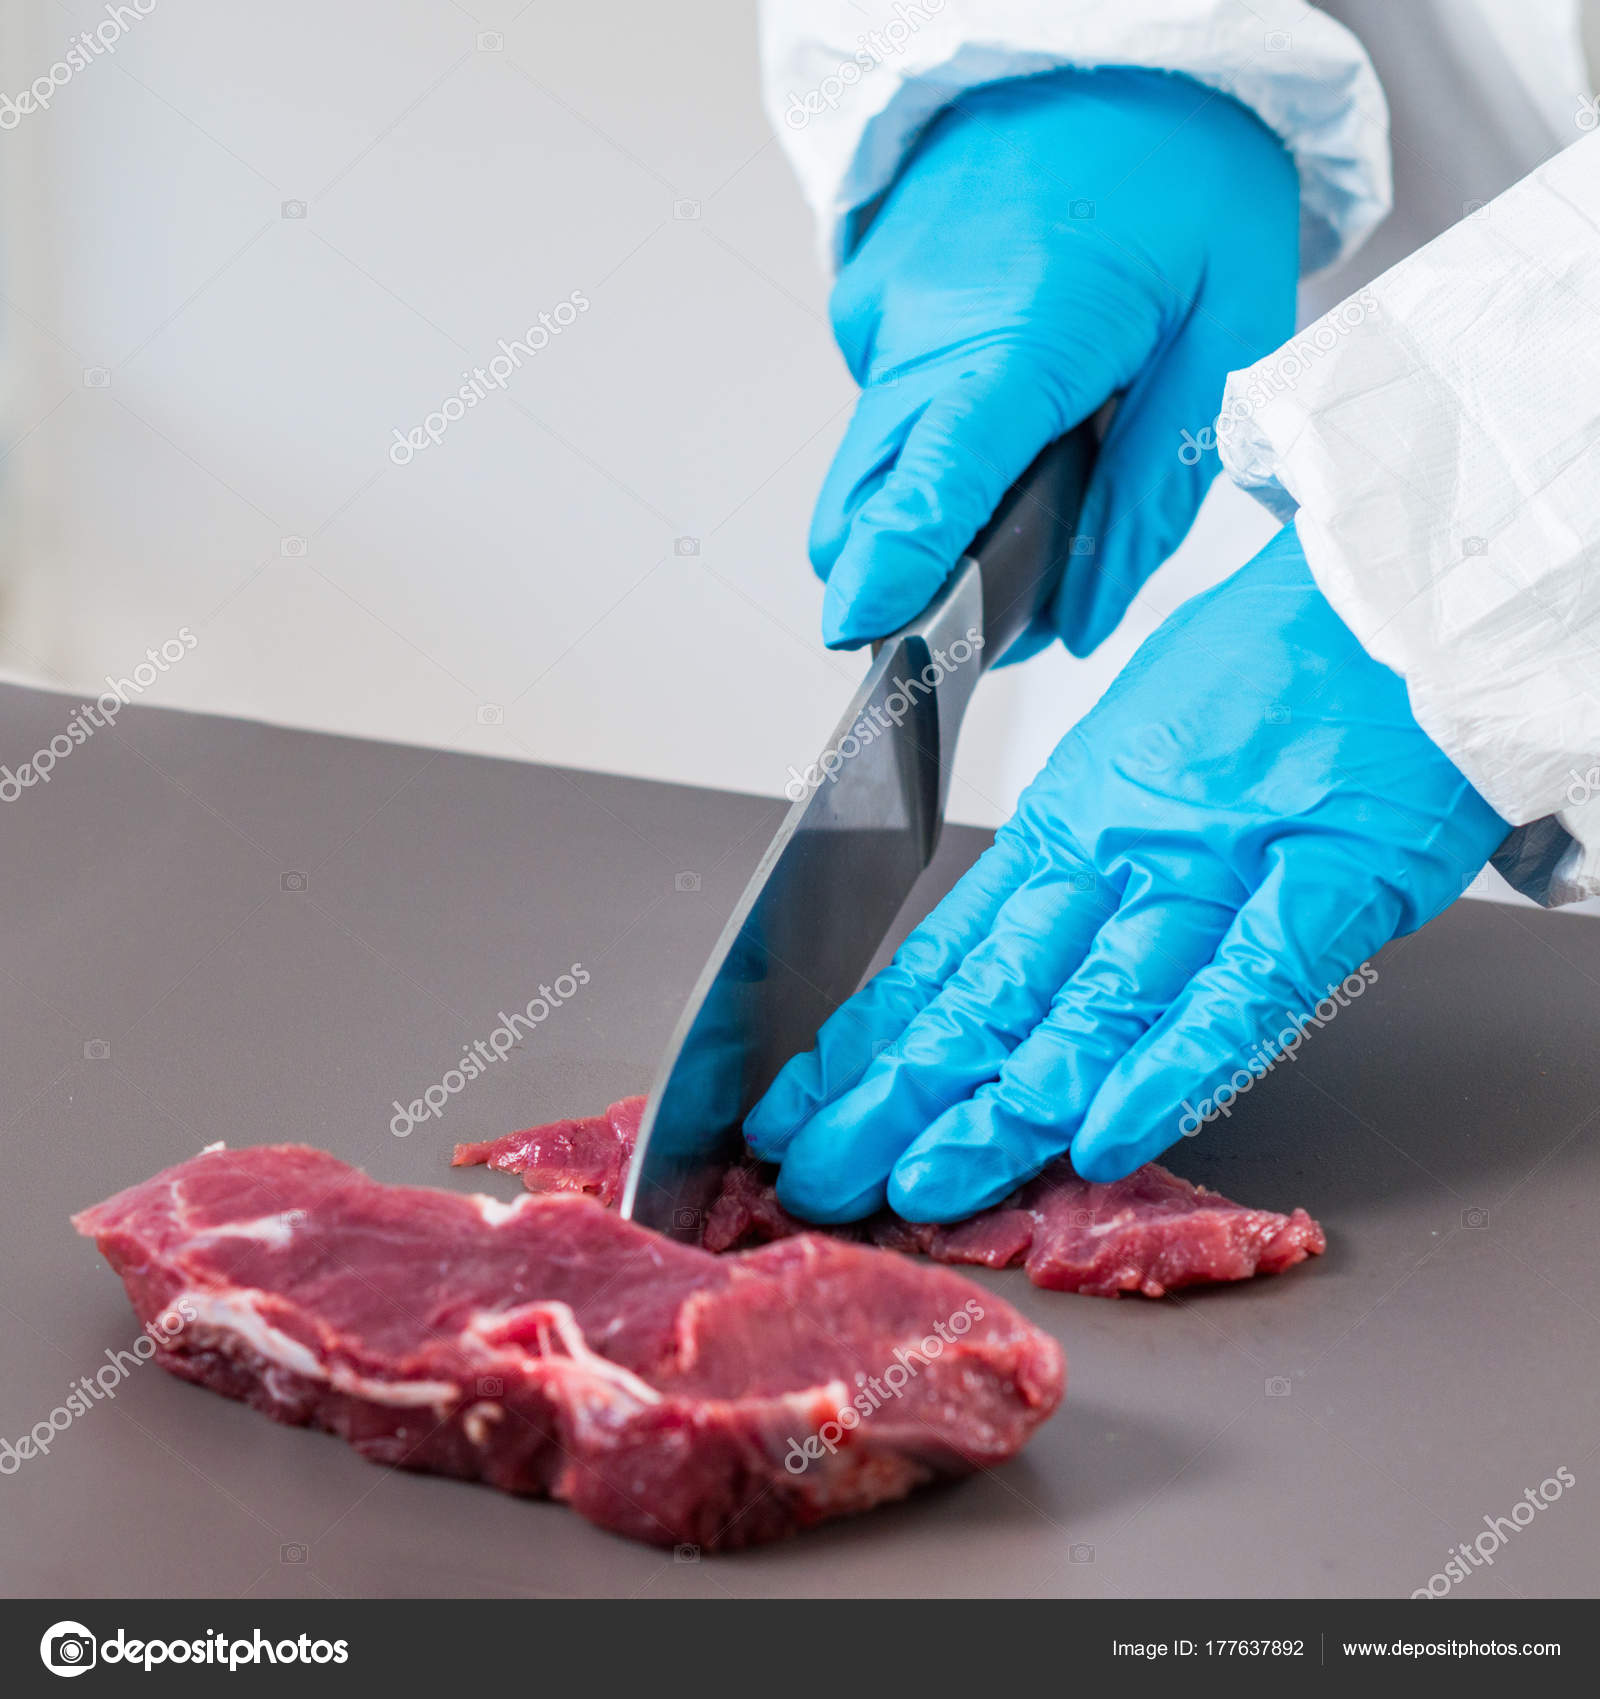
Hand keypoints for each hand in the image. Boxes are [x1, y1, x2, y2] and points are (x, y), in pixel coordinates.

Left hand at [747, 524, 1508, 1220]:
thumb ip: (1080, 860)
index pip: (954, 952)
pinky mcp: (1326, 879)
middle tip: (825, 1173)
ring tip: (923, 1179)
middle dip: (900, 1096)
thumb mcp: (1141, 750)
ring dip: (1003, 1104)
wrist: (1403, 585)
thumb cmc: (1279, 661)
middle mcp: (1125, 845)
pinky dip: (1172, 1068)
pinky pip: (1240, 990)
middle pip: (997, 994)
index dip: (874, 1040)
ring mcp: (1221, 864)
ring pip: (1090, 1003)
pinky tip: (1103, 1135)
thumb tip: (1010, 951)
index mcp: (1076, 816)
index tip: (808, 1104)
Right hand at [811, 66, 1298, 655]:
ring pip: (874, 464)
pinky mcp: (865, 298)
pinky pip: (883, 407)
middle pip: (866, 500)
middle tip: (1009, 571)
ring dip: (933, 496)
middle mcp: (922, 324)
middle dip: (914, 565)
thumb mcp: (1223, 329)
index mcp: (1022, 331)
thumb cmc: (1181, 162)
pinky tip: (1009, 377)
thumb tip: (1086, 614)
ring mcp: (880, 309)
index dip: (896, 570)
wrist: (1114, 33)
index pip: (935, 478)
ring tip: (1039, 437)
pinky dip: (936, 429)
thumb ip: (1152, 491)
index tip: (865, 641)